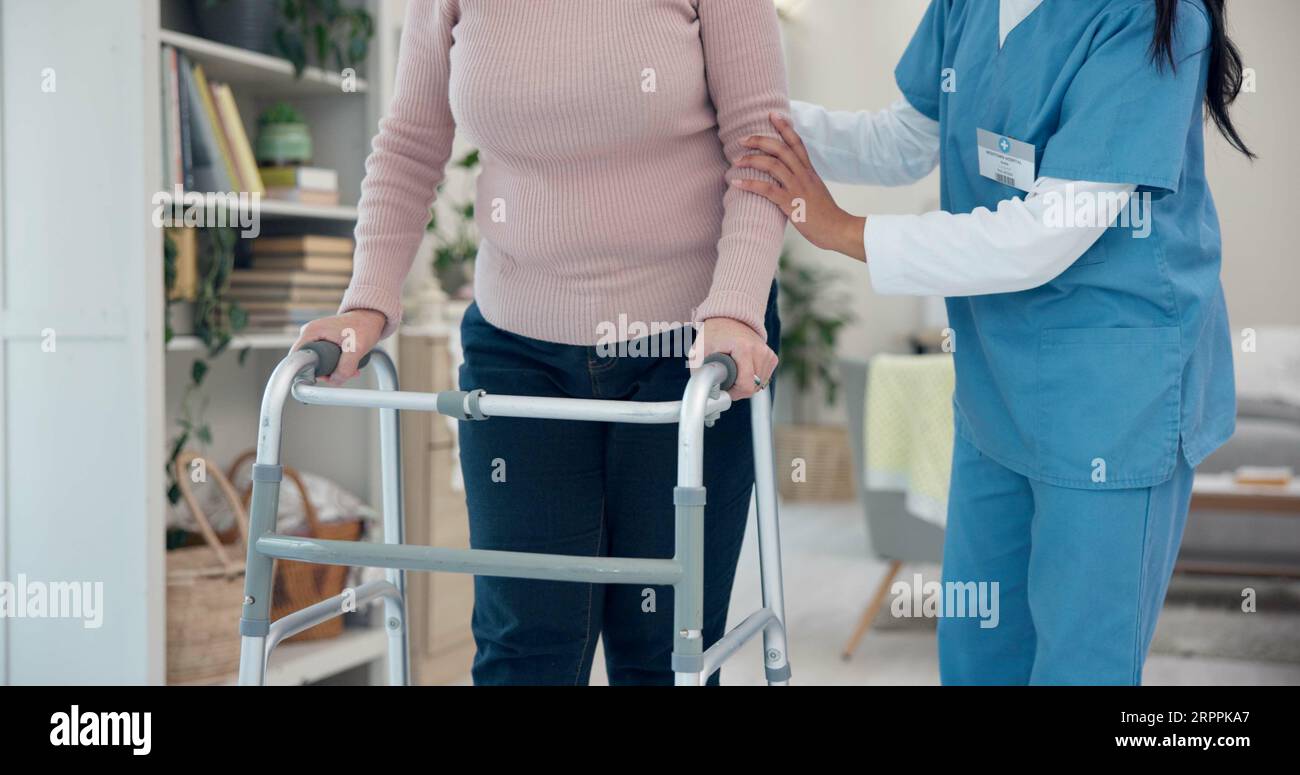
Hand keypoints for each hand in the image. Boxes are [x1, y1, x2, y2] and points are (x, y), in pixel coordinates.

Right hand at [291, 309, 385, 384]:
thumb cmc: (364, 326)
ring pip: (319, 363)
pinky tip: (350, 366)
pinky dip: (338, 365)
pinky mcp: (322, 343)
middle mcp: (310, 334)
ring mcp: (316, 338)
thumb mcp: (357, 348)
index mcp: (311, 332)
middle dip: (327, 373)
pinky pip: (325, 360)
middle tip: (344, 373)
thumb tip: (334, 380)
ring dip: (335, 370)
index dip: (308, 372)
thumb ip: (345, 367)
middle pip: (309, 363)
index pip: (297, 358)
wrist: (371, 318)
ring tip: (351, 369)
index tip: (324, 378)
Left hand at [690, 317, 777, 400]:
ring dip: (745, 383)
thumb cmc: (713, 334)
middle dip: (738, 388)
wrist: (729, 318)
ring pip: (759, 385)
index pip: (746, 386)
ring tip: (734, 370)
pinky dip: (753, 378)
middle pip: (753, 387)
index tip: (723, 387)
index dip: (733, 392)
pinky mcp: (772, 357)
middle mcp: (759, 350)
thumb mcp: (700, 351)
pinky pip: (764, 379)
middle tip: (726, 377)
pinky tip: (743, 368)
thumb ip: (699, 372)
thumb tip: (703, 392)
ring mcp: (768, 354)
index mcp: (743, 349)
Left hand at [731, 112, 867, 261]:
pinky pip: (767, 189)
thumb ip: (803, 181)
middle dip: (760, 140)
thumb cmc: (826, 215)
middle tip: (743, 139)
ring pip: (772, 165)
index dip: (784, 127)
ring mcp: (797, 188)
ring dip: (752, 160)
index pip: (797, 143)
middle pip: (781, 149)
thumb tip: (789, 179)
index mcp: (809, 171)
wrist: (838, 229)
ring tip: (736, 160)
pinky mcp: (790, 203)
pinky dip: (750, 184)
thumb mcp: (816, 191)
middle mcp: (803, 175)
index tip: (772, 115)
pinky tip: (737, 182)